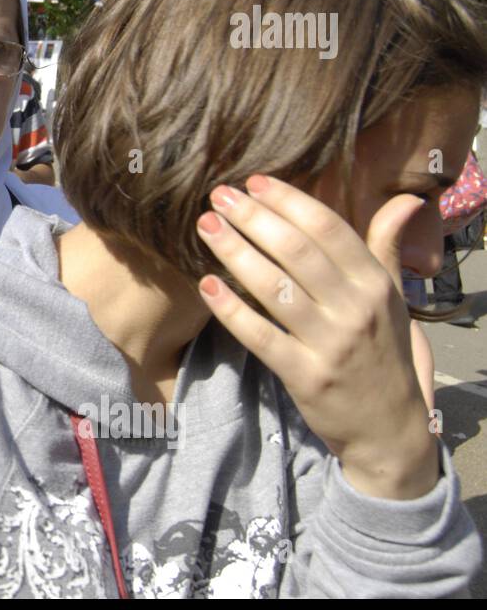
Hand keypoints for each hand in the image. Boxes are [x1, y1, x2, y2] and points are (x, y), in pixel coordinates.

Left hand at [195, 175, 439, 499]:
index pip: (329, 229)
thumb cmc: (384, 352)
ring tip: (205, 226)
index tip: (253, 182)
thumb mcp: (393, 298)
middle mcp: (355, 309)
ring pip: (274, 288)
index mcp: (375, 284)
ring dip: (234, 252)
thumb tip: (405, 199)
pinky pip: (260, 335)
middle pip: (296, 251)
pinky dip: (231, 308)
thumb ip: (386, 247)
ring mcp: (330, 344)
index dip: (288, 201)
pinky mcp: (304, 376)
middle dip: (252, 218)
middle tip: (217, 196)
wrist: (389, 427)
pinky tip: (207, 284)